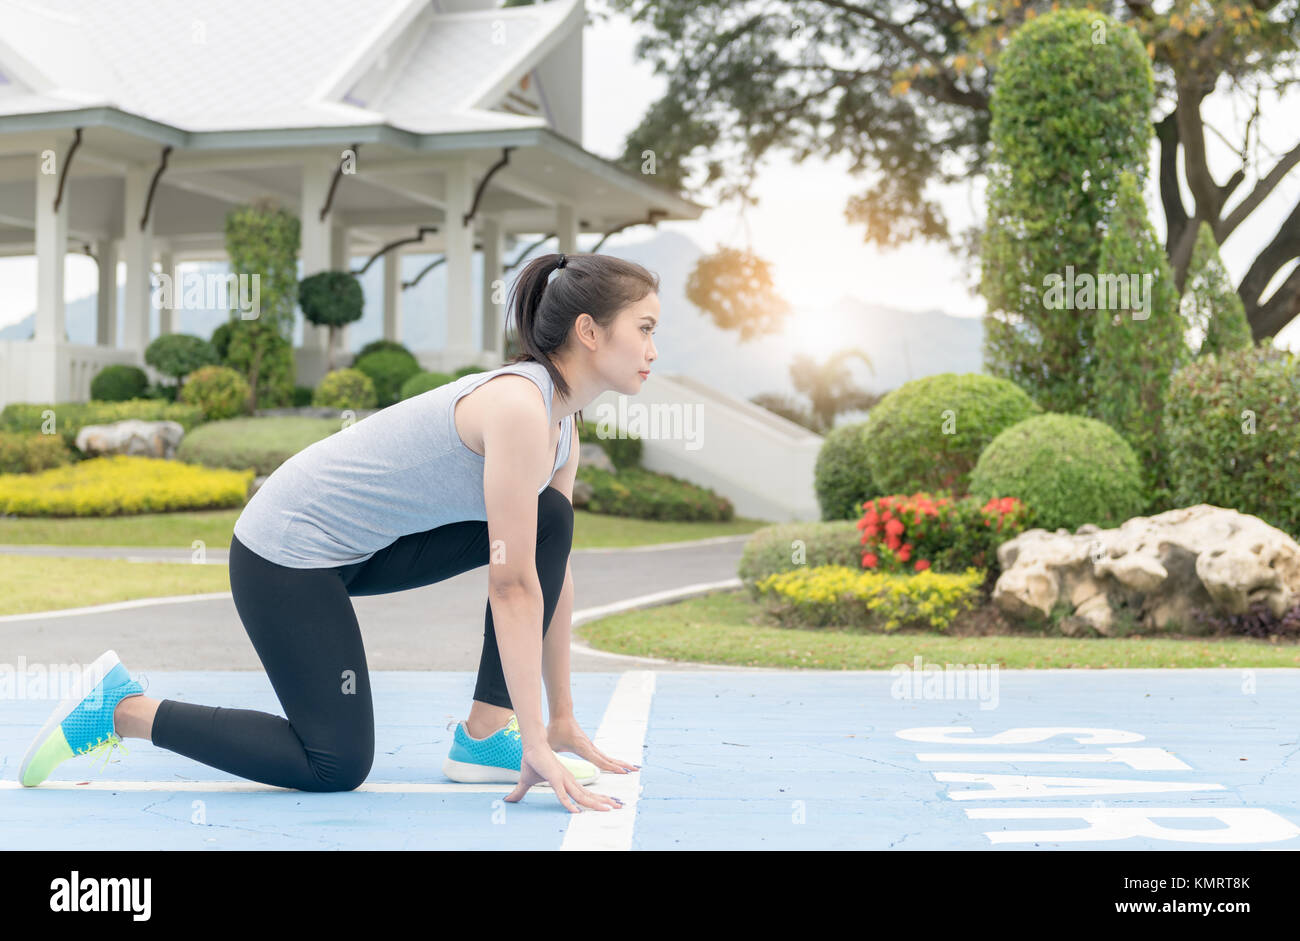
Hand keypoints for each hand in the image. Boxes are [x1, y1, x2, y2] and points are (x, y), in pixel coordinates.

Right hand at [505, 741, 624, 812]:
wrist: (530, 745)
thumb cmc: (531, 761)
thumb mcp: (526, 781)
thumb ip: (522, 792)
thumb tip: (508, 800)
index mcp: (566, 780)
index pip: (584, 792)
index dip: (596, 799)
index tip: (609, 805)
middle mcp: (568, 780)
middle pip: (588, 794)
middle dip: (604, 801)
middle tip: (619, 807)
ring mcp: (563, 779)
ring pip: (581, 795)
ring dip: (594, 803)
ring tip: (609, 809)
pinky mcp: (554, 777)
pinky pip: (562, 794)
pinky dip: (569, 804)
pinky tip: (575, 812)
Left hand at [547, 715, 640, 773]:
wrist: (562, 715)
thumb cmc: (555, 730)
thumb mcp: (550, 743)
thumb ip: (547, 753)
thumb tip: (538, 761)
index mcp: (582, 747)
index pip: (598, 759)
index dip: (609, 767)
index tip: (621, 771)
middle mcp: (590, 747)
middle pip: (608, 758)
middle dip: (621, 765)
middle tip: (634, 771)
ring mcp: (591, 746)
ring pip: (608, 757)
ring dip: (620, 763)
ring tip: (633, 768)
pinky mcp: (590, 746)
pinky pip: (603, 756)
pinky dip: (612, 761)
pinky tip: (618, 766)